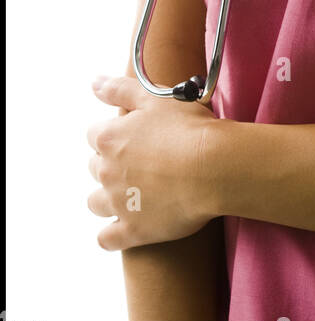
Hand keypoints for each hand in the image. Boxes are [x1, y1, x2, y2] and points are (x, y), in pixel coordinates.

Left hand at [87, 74, 217, 250]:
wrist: (214, 168)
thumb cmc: (189, 128)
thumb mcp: (155, 98)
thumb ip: (120, 89)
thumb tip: (93, 82)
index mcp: (110, 138)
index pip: (95, 135)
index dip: (114, 134)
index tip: (134, 135)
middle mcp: (106, 171)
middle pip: (95, 168)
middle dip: (112, 164)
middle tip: (141, 161)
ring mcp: (118, 204)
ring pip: (96, 203)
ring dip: (108, 197)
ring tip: (132, 193)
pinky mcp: (133, 231)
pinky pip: (107, 238)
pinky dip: (111, 234)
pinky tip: (123, 227)